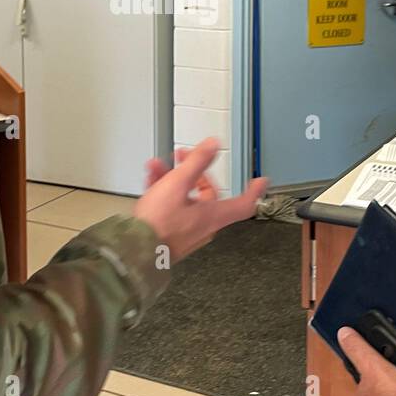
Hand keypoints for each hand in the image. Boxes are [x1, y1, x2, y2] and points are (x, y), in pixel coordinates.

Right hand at [134, 137, 266, 260]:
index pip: (244, 203)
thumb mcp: (177, 185)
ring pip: (187, 198)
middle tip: (184, 158)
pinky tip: (152, 181)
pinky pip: (173, 208)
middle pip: (208, 194)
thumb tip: (213, 146)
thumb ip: (196, 163)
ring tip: (159, 167)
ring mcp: (187, 230)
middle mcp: (203, 225)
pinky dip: (165, 192)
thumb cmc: (157, 225)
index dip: (254, 190)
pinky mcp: (171, 233)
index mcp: (212, 215)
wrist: (135, 250)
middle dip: (195, 171)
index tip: (261, 181)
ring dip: (175, 179)